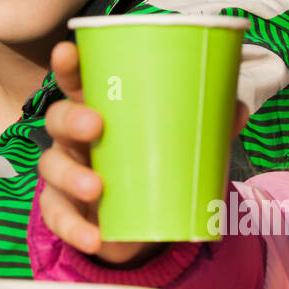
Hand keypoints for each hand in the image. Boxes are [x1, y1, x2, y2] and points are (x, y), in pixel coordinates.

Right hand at [38, 40, 249, 264]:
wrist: (142, 224)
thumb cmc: (154, 166)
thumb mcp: (181, 144)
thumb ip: (207, 126)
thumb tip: (237, 107)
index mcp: (99, 109)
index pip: (77, 81)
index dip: (68, 65)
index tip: (68, 51)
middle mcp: (74, 137)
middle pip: (58, 119)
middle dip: (72, 118)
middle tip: (96, 125)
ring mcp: (65, 173)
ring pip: (52, 166)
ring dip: (71, 176)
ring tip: (96, 188)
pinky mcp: (65, 211)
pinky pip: (58, 216)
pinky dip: (73, 228)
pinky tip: (94, 237)